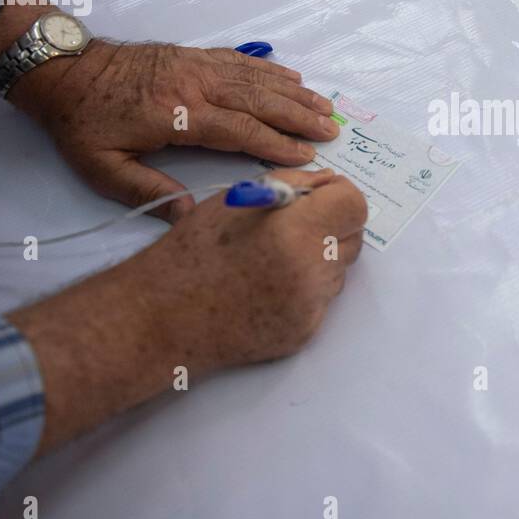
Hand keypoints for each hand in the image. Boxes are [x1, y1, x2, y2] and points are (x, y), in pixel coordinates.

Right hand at [9, 168, 367, 452]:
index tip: (320, 195)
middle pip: (354, 237)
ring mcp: (311, 307)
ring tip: (273, 256)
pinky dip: (306, 287)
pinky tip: (268, 285)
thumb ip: (291, 185)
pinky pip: (322, 299)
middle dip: (332, 224)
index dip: (339, 194)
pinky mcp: (305, 332)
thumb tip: (328, 185)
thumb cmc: (194, 250)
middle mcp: (311, 272)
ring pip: (339, 269)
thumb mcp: (238, 198)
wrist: (164, 317)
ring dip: (319, 256)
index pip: (354, 204)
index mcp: (295, 231)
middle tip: (296, 223)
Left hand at [10, 39, 340, 219]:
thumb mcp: (102, 168)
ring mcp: (196, 65)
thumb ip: (146, 192)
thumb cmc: (82, 124)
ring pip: (256, 78)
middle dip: (298, 117)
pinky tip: (293, 79)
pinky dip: (271, 70)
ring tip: (325, 107)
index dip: (275, 144)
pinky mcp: (194, 54)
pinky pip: (241, 61)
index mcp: (176, 114)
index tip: (305, 157)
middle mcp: (194, 84)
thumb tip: (190, 215)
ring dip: (294, 93)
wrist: (63, 70)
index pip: (238, 130)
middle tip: (331, 131)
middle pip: (258, 100)